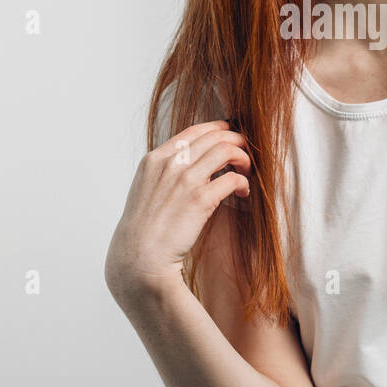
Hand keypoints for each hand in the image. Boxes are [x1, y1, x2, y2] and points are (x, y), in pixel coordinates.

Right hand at [104, 120, 250, 304]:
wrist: (138, 258)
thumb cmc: (144, 229)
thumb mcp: (146, 188)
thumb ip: (165, 171)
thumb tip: (188, 162)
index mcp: (156, 159)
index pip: (194, 130)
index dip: (218, 128)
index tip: (230, 135)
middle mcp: (171, 164)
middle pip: (215, 136)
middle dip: (236, 140)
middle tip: (246, 151)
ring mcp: (185, 180)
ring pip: (227, 150)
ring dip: (243, 158)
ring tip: (247, 170)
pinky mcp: (200, 200)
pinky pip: (233, 179)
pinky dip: (243, 182)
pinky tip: (243, 192)